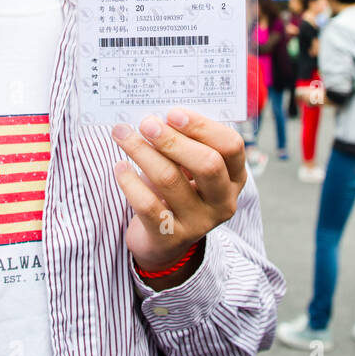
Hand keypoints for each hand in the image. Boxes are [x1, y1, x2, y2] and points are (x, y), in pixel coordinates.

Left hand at [110, 107, 247, 286]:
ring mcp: (199, 223)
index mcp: (234, 177)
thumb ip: (184, 143)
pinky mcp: (170, 238)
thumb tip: (157, 117)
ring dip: (142, 151)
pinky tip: (120, 166)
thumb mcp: (189, 167)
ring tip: (122, 134)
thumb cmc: (178, 190)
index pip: (231, 146)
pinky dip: (130, 181)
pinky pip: (147, 205)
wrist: (164, 242)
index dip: (203, 127)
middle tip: (147, 123)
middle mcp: (223, 201)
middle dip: (173, 140)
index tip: (173, 113)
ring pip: (170, 179)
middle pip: (207, 163)